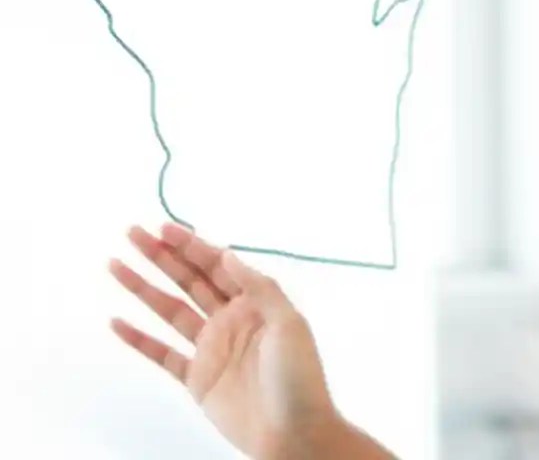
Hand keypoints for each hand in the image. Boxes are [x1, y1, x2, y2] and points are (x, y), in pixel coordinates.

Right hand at [108, 223, 339, 458]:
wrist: (295, 434)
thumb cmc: (299, 377)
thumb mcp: (289, 323)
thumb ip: (258, 287)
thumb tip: (227, 253)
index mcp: (256, 304)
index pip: (218, 266)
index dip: (191, 245)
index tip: (163, 228)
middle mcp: (231, 320)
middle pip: (190, 281)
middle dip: (162, 257)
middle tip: (132, 233)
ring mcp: (212, 349)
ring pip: (170, 311)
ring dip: (143, 288)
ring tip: (115, 264)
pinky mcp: (197, 379)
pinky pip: (162, 355)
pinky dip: (139, 339)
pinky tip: (116, 321)